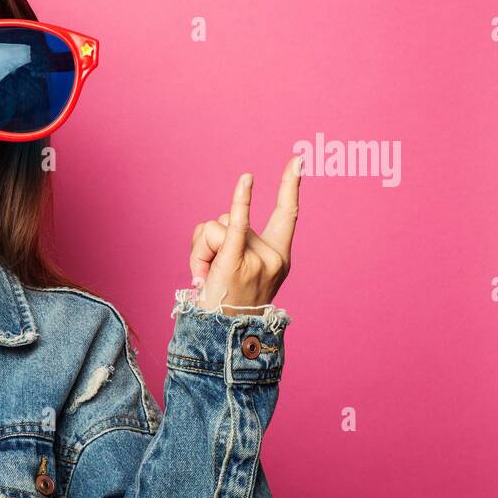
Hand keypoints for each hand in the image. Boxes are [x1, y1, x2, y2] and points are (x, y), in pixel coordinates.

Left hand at [189, 154, 300, 315]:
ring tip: (205, 278)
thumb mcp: (240, 272)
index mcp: (279, 257)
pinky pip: (237, 225)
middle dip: (210, 242)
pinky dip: (242, 201)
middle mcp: (273, 256)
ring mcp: (258, 259)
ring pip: (216, 227)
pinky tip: (248, 178)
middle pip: (230, 219)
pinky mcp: (238, 263)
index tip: (297, 159)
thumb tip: (220, 227)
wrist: (225, 338)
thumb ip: (235, 242)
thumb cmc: (226, 305)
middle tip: (210, 275)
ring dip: (200, 250)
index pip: (287, 215)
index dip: (291, 186)